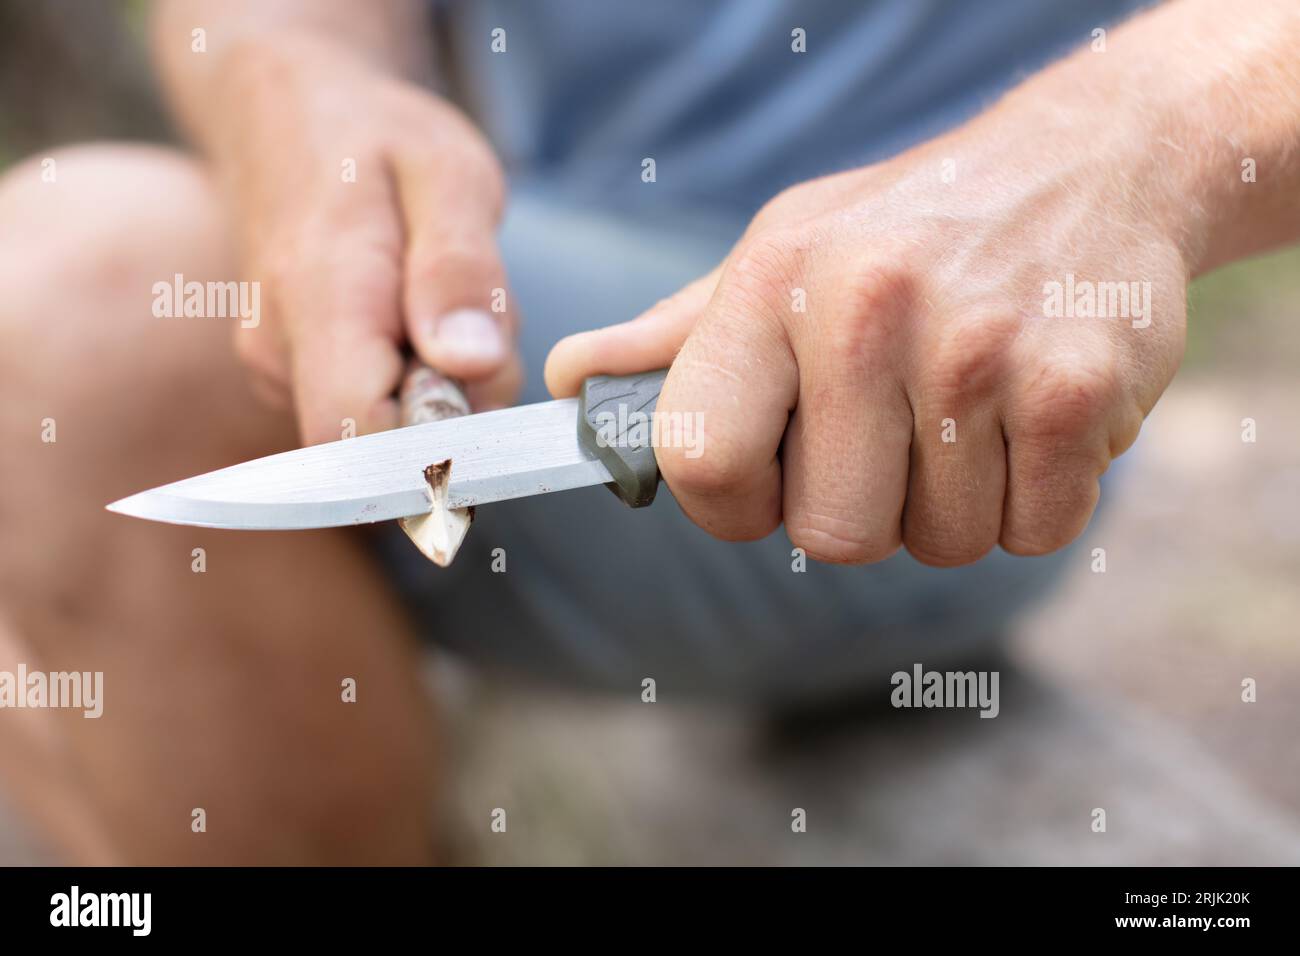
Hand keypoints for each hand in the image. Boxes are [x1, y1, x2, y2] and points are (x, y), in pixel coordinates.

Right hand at [215, 38, 519, 443]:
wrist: (287, 118)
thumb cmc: (378, 139)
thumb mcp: (449, 174)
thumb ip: (460, 270)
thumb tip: (470, 366)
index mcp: (318, 299)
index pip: (357, 439)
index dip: (434, 446)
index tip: (485, 388)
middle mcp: (280, 351)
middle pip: (389, 444)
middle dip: (461, 405)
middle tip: (481, 315)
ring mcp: (277, 370)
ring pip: (389, 430)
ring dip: (445, 387)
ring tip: (442, 299)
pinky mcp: (290, 378)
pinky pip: (374, 410)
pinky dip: (417, 378)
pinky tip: (413, 316)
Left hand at [546, 103, 1187, 565]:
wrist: (1087, 164)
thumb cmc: (906, 231)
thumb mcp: (781, 251)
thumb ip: (678, 337)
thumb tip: (566, 378)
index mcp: (772, 282)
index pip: (702, 462)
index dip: (732, 506)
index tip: (769, 488)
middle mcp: (865, 311)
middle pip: (832, 534)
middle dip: (864, 511)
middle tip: (896, 438)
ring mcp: (977, 351)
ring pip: (940, 542)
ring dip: (954, 505)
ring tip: (970, 412)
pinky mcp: (1074, 389)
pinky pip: (1031, 531)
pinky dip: (1034, 500)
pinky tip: (1033, 419)